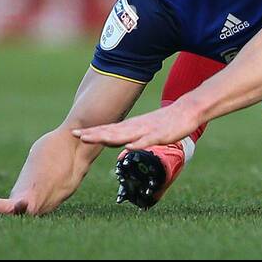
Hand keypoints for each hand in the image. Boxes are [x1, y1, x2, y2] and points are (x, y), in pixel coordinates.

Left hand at [72, 102, 197, 150]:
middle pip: (112, 131)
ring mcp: (147, 130)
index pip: (108, 129)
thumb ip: (133, 139)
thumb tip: (121, 150)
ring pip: (125, 135)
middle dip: (94, 134)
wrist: (187, 111)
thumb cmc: (167, 123)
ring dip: (109, 136)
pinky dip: (137, 144)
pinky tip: (128, 147)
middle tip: (75, 134)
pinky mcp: (160, 135)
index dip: (92, 132)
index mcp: (132, 127)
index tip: (74, 133)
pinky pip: (147, 140)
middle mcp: (136, 127)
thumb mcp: (146, 132)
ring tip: (94, 138)